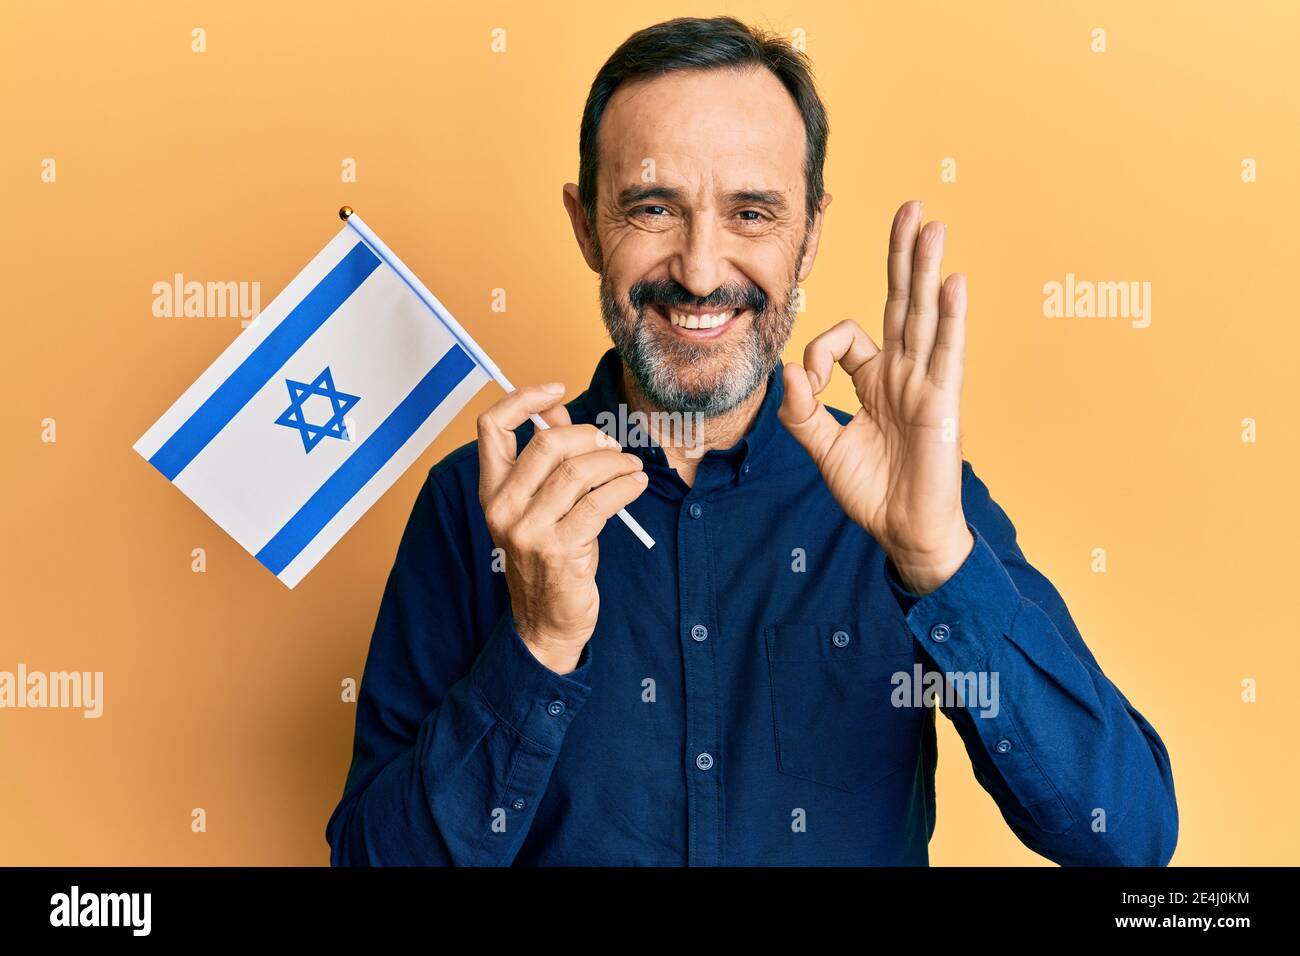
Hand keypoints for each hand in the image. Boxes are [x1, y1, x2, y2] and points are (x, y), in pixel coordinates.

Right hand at [477, 383, 647, 672]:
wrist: (547, 622)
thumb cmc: (550, 556)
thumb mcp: (540, 505)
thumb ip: (546, 459)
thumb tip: (556, 408)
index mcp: (492, 491)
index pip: (492, 427)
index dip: (524, 399)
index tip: (557, 390)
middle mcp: (503, 508)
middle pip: (547, 444)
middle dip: (589, 435)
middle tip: (611, 446)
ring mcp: (529, 531)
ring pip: (579, 471)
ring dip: (615, 462)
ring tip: (630, 468)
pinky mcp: (560, 550)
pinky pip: (600, 502)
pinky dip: (625, 486)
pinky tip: (636, 485)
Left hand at [779, 200, 973, 594]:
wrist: (904, 531)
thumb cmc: (872, 490)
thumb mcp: (823, 447)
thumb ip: (801, 410)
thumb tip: (785, 371)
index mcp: (875, 379)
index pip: (846, 337)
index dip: (816, 353)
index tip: (805, 386)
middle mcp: (903, 372)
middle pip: (900, 301)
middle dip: (903, 255)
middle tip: (911, 207)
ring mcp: (925, 382)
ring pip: (924, 314)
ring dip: (927, 268)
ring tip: (932, 224)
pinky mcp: (942, 401)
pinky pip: (946, 352)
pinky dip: (949, 317)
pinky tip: (952, 282)